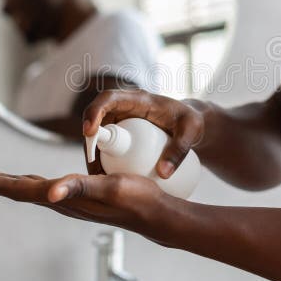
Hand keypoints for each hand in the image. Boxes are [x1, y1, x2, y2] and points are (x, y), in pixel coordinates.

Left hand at [0, 169, 172, 242]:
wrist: (154, 215)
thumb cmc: (135, 200)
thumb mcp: (109, 187)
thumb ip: (80, 187)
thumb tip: (50, 192)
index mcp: (62, 198)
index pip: (17, 188)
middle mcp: (62, 201)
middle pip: (18, 190)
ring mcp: (70, 202)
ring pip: (31, 191)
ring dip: (9, 184)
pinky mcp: (80, 199)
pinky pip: (48, 189)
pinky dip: (32, 183)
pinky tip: (35, 182)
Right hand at [83, 90, 204, 178]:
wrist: (189, 124)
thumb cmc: (190, 121)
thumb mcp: (191, 131)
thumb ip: (180, 149)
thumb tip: (163, 173)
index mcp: (137, 99)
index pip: (108, 98)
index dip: (94, 112)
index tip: (89, 132)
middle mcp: (123, 108)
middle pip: (96, 121)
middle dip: (90, 144)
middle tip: (93, 169)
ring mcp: (120, 122)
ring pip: (98, 137)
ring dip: (93, 157)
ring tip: (99, 181)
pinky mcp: (121, 136)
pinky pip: (107, 148)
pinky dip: (103, 162)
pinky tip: (106, 181)